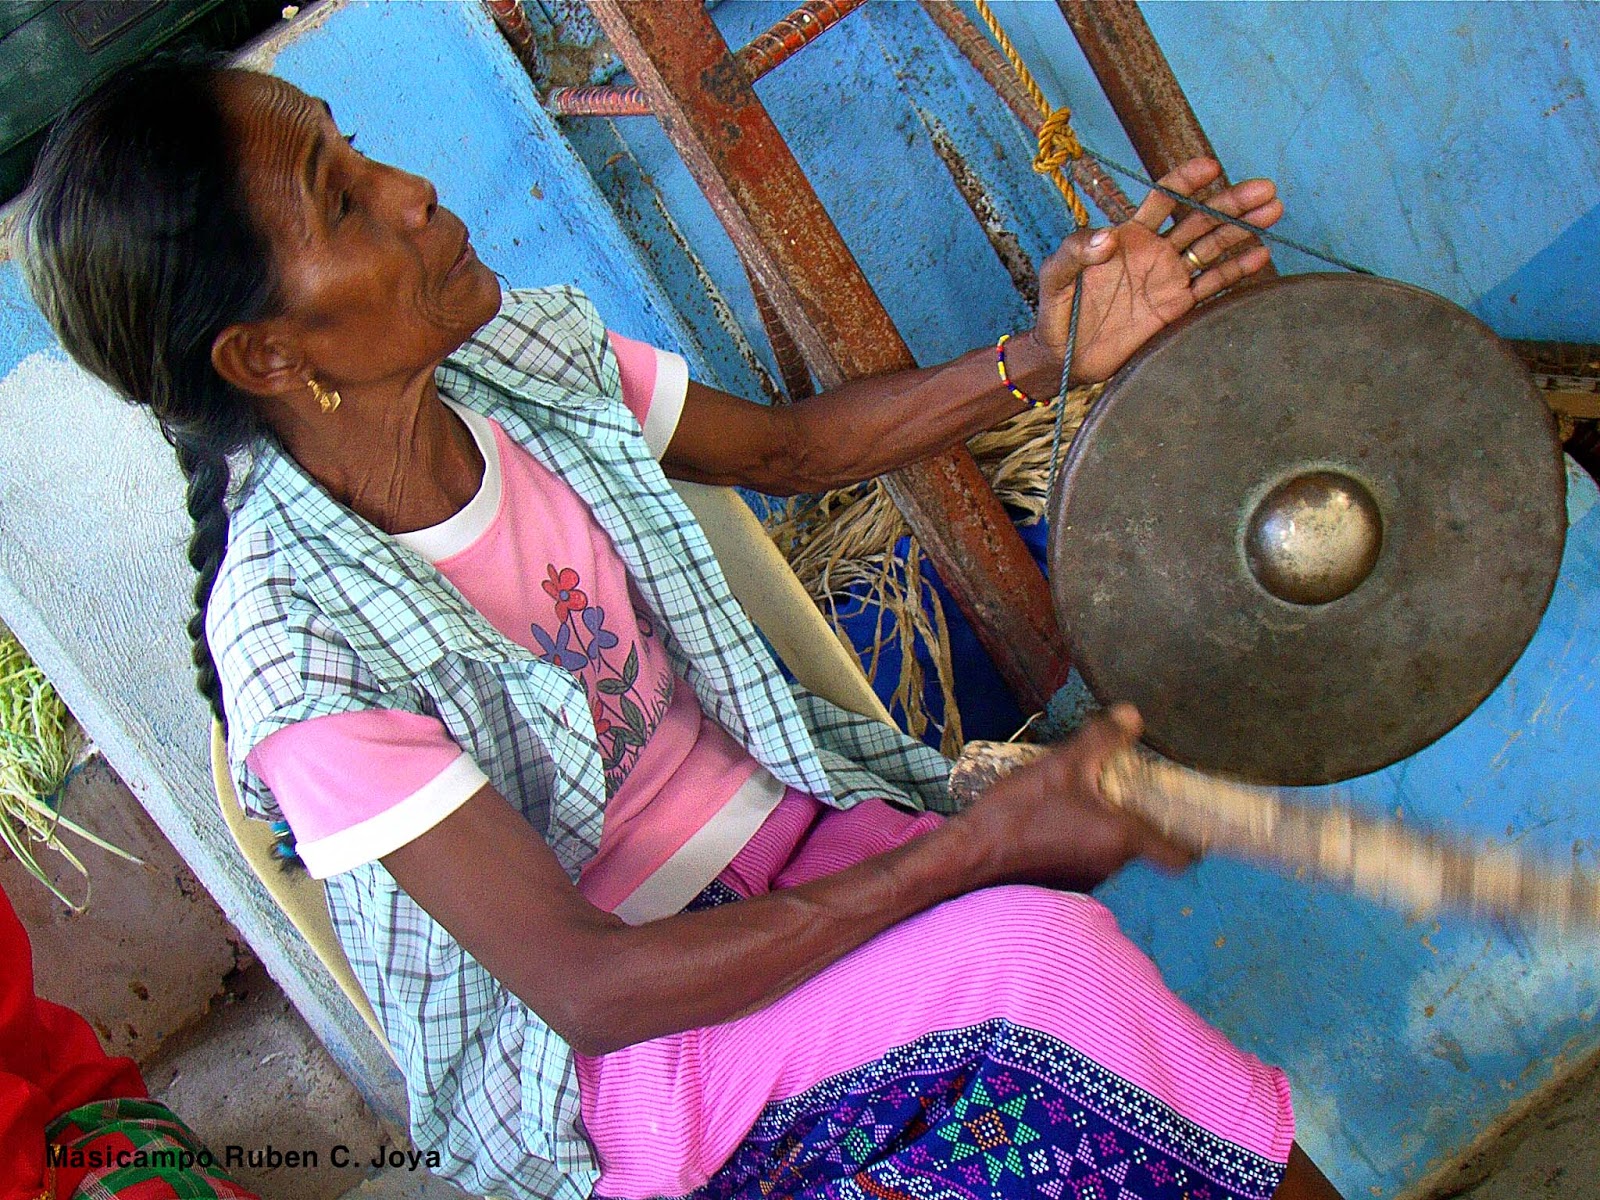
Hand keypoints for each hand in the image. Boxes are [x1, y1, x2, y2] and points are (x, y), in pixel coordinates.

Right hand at [954, 705, 1195, 890]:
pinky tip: (1055, 816)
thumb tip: (1133, 714)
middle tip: (1124, 786)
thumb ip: (1101, 739)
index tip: (1195, 821)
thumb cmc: (1018, 813)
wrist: (969, 857)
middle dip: (1135, 816)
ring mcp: (1087, 878)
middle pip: (1143, 844)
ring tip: (1082, 796)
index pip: (1181, 856)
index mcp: (1122, 838)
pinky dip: (1080, 838)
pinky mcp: (1063, 882)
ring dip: (1104, 826)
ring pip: (1112, 849)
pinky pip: (1086, 857)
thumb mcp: (1061, 764)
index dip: (1195, 842)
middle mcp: (1112, 865)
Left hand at [1032, 158, 1283, 384]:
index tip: (1211, 166)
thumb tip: (1108, 238)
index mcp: (1129, 235)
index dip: (1187, 180)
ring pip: (1212, 247)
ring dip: (1242, 229)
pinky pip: (1211, 285)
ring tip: (1274, 211)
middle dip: (1231, 202)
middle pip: (1200, 218)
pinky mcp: (1177, 307)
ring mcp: (1169, 278)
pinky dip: (1235, 271)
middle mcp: (1155, 251)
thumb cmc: (1057, 309)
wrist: (1067, 356)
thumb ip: (1076, 251)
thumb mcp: (1056, 276)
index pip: (1163, 198)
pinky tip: (1260, 255)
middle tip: (1265, 190)